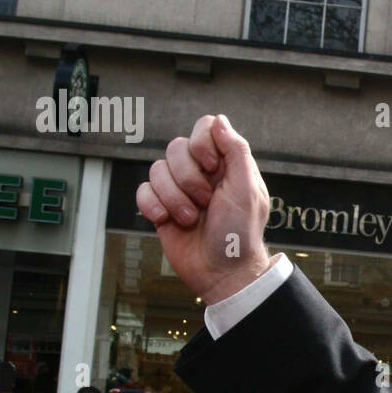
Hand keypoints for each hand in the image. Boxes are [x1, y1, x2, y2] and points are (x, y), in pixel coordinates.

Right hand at [136, 115, 272, 302]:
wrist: (222, 273)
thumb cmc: (240, 233)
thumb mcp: (248, 189)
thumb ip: (236, 150)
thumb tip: (219, 119)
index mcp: (226, 164)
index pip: (204, 128)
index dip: (202, 143)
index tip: (212, 166)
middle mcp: (201, 173)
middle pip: (176, 148)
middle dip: (189, 178)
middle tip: (206, 202)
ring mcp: (179, 190)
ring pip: (157, 169)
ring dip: (174, 197)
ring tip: (191, 218)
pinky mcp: (161, 207)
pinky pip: (143, 191)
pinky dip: (153, 206)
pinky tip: (167, 220)